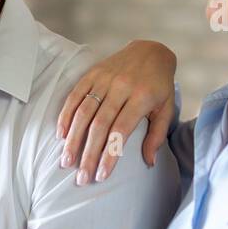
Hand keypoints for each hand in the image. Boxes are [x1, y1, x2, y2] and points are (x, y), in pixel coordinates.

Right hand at [57, 39, 176, 183]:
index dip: (109, 155)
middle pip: (99, 126)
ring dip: (73, 139)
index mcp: (142, 97)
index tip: (101, 176)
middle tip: (81, 177)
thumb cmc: (159, 85)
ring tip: (66, 161)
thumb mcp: (166, 109)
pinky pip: (75, 96)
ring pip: (84, 113)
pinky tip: (61, 135)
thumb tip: (148, 162)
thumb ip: (157, 135)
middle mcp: (121, 88)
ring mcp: (104, 80)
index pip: (121, 131)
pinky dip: (66, 116)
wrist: (151, 51)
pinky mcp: (92, 74)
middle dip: (88, 154)